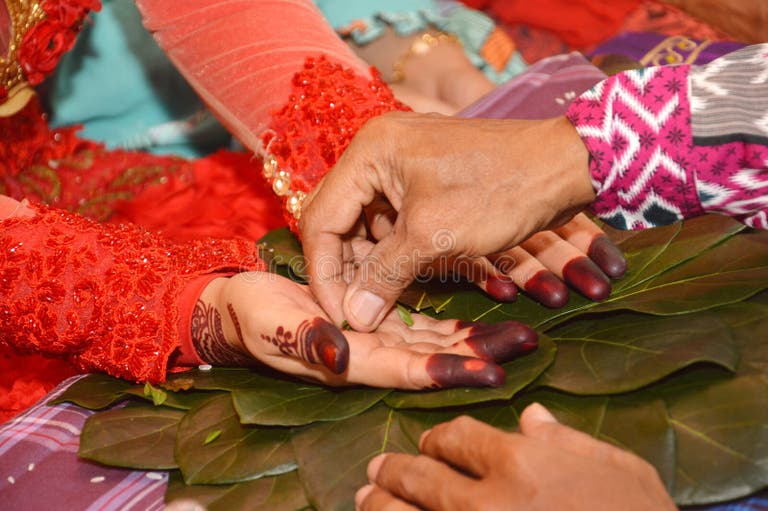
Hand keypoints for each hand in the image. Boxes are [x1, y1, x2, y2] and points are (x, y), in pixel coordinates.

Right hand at [192, 272, 536, 388]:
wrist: (242, 304)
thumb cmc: (252, 313)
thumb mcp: (272, 323)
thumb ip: (306, 341)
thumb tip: (339, 357)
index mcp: (348, 358)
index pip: (405, 368)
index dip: (446, 370)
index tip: (491, 371)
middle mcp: (370, 353)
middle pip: (431, 357)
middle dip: (477, 355)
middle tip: (526, 345)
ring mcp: (377, 336)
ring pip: (435, 339)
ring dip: (475, 338)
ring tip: (520, 329)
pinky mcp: (377, 318)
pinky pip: (423, 320)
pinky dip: (452, 319)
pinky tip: (482, 309)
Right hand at [300, 112, 595, 330]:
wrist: (563, 165)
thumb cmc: (501, 191)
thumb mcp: (435, 237)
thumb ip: (385, 276)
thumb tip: (352, 317)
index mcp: (369, 153)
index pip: (321, 218)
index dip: (324, 272)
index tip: (337, 314)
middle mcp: (376, 152)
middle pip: (338, 219)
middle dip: (345, 268)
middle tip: (356, 310)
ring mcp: (398, 163)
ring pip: (364, 224)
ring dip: (370, 264)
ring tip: (381, 301)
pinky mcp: (420, 178)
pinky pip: (391, 220)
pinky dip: (394, 251)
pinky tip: (404, 279)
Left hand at [356, 404, 676, 510]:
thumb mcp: (618, 469)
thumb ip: (566, 439)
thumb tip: (530, 415)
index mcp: (522, 462)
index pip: (457, 438)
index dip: (438, 438)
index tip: (431, 443)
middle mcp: (486, 502)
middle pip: (420, 478)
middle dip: (393, 471)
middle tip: (375, 470)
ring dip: (381, 507)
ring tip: (366, 501)